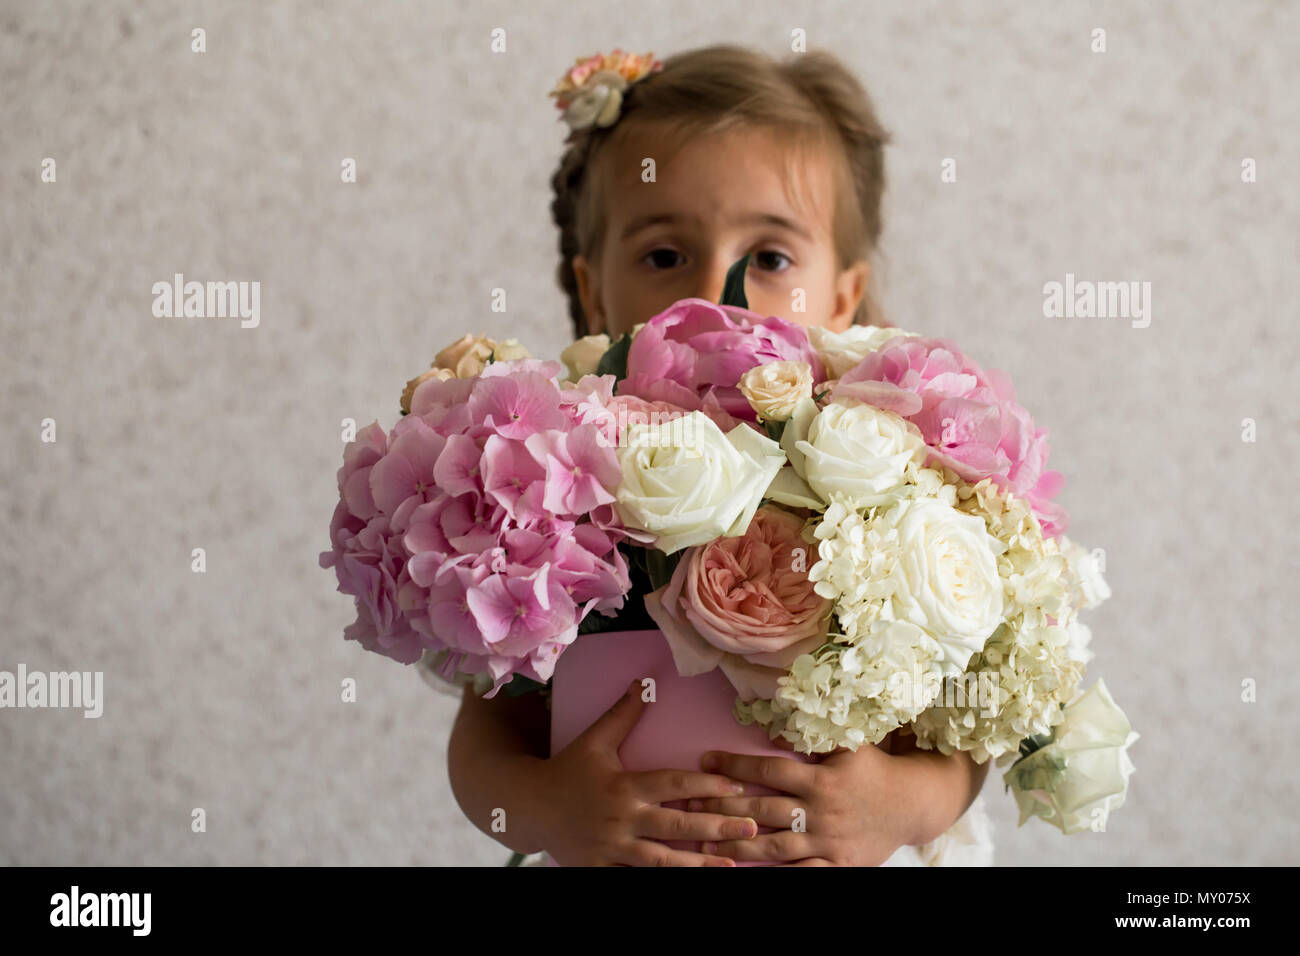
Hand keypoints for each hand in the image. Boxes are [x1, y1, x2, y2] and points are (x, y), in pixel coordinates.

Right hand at [536, 680, 759, 865]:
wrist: (528, 807)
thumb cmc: (567, 770)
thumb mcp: (594, 739)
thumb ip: (622, 714)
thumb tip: (644, 682)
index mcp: (624, 786)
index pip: (672, 785)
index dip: (707, 785)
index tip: (737, 786)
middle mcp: (622, 818)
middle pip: (676, 825)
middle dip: (717, 827)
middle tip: (752, 828)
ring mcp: (612, 848)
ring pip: (662, 861)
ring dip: (698, 865)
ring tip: (732, 865)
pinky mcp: (601, 869)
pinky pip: (636, 879)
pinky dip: (661, 880)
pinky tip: (688, 881)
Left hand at [685, 735, 923, 865]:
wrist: (911, 804)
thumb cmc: (873, 769)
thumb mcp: (847, 744)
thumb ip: (811, 734)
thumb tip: (774, 718)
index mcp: (821, 779)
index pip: (769, 770)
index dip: (736, 765)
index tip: (706, 759)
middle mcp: (821, 812)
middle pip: (764, 810)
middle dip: (724, 806)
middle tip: (691, 803)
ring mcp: (827, 841)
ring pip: (774, 845)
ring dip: (737, 844)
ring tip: (704, 842)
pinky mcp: (836, 864)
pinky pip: (800, 873)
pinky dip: (774, 874)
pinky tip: (745, 872)